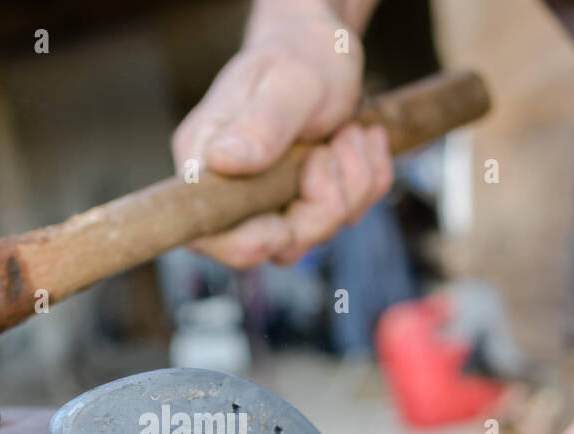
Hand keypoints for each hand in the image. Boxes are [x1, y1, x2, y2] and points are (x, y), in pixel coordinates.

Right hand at [171, 0, 392, 267]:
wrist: (321, 49)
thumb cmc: (298, 55)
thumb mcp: (289, 84)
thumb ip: (261, 125)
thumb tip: (221, 161)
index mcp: (205, 164)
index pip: (210, 236)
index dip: (250, 244)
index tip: (286, 222)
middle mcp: (231, 191)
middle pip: (278, 245)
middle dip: (323, 205)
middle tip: (332, 149)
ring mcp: (270, 202)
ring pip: (317, 233)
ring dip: (351, 184)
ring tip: (348, 133)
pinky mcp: (304, 203)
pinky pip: (346, 216)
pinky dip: (367, 180)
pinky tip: (361, 140)